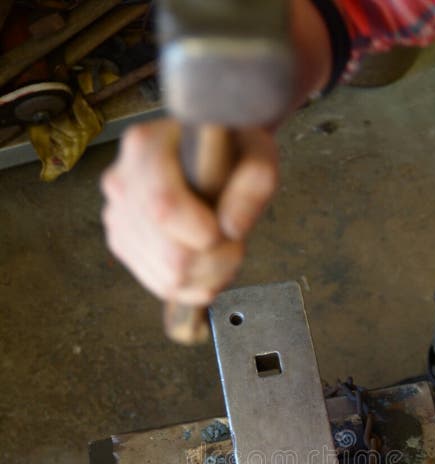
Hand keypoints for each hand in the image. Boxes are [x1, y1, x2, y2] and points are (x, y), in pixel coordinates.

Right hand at [100, 119, 278, 305]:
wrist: (208, 149)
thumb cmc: (231, 147)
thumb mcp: (256, 154)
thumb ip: (252, 187)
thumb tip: (231, 230)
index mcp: (146, 147)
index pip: (164, 207)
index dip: (204, 234)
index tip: (229, 230)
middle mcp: (121, 182)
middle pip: (168, 253)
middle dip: (215, 260)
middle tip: (234, 242)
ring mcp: (117, 217)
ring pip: (168, 277)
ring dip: (210, 275)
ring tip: (224, 249)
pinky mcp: (122, 244)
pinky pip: (163, 286)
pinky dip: (195, 285)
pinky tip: (208, 262)